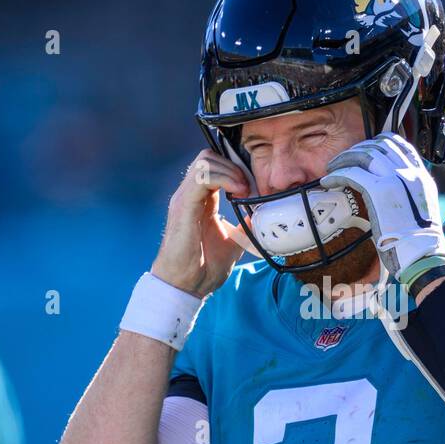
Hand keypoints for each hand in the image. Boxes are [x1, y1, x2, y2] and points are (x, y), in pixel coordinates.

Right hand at [151, 151, 246, 297]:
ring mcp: (185, 198)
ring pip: (205, 161)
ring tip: (245, 190)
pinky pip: (202, 176)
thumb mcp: (233, 241)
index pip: (214, 166)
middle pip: (209, 157)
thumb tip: (261, 214)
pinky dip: (224, 178)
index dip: (236, 168)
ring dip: (230, 171)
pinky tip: (237, 192)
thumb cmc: (204, 267)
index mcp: (201, 200)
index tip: (254, 186)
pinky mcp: (184, 205)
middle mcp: (191, 195)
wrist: (186, 286)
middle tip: (250, 187)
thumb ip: (244, 224)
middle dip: (234, 166)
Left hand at [321, 133, 444, 278]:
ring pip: (364, 155)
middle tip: (343, 159)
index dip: (378, 142)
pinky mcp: (379, 191)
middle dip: (357, 149)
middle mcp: (410, 172)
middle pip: (379, 145)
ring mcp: (395, 179)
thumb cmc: (420, 241)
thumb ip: (410, 193)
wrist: (423, 254)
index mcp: (421, 176)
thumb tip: (394, 192)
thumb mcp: (421, 208)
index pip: (399, 144)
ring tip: (332, 168)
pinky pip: (352, 173)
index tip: (364, 149)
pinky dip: (337, 175)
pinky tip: (329, 181)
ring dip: (344, 159)